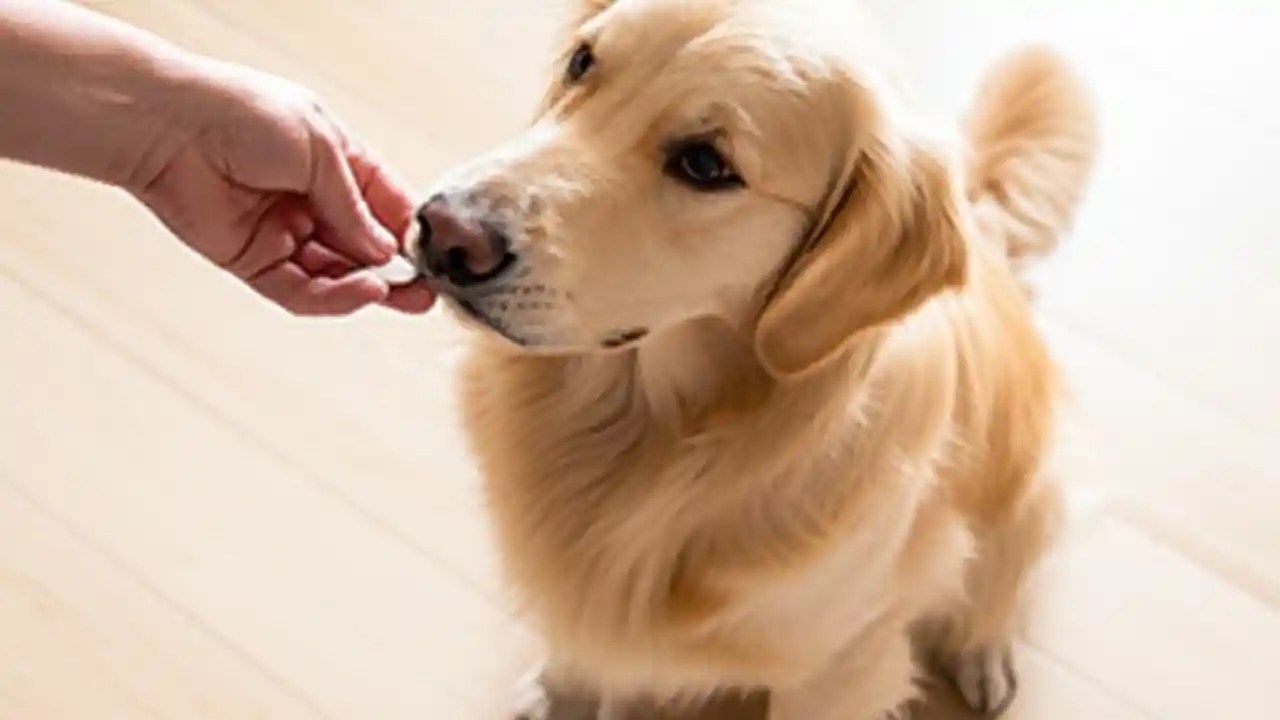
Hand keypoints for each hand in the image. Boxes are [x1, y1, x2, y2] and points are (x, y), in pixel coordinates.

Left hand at [134, 61, 433, 315]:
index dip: (407, 231)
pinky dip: (334, 296)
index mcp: (334, 164)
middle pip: (363, 248)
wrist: (171, 128)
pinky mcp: (255, 262)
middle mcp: (311, 202)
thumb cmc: (242, 114)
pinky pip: (301, 291)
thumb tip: (384, 252)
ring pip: (336, 275)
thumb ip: (354, 205)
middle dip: (397, 272)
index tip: (434, 253)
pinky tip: (363, 290)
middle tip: (428, 293)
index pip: (383, 205)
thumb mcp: (321, 149)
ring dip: (368, 287)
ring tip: (397, 293)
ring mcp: (284, 233)